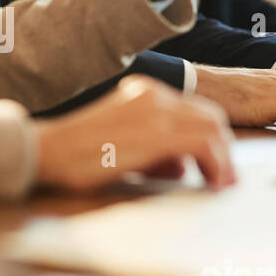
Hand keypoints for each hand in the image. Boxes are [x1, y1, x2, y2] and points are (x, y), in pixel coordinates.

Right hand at [33, 75, 234, 191]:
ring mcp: (156, 110)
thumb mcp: (122, 145)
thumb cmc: (76, 154)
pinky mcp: (156, 133)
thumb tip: (181, 166)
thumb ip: (154, 150)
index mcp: (142, 91)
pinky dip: (216, 165)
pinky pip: (203, 144)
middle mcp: (153, 94)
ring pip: (213, 128)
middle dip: (223, 148)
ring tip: (223, 184)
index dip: (211, 138)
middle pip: (209, 116)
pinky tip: (214, 182)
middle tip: (226, 178)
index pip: (192, 110)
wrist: (49, 151)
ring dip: (223, 159)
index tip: (216, 164)